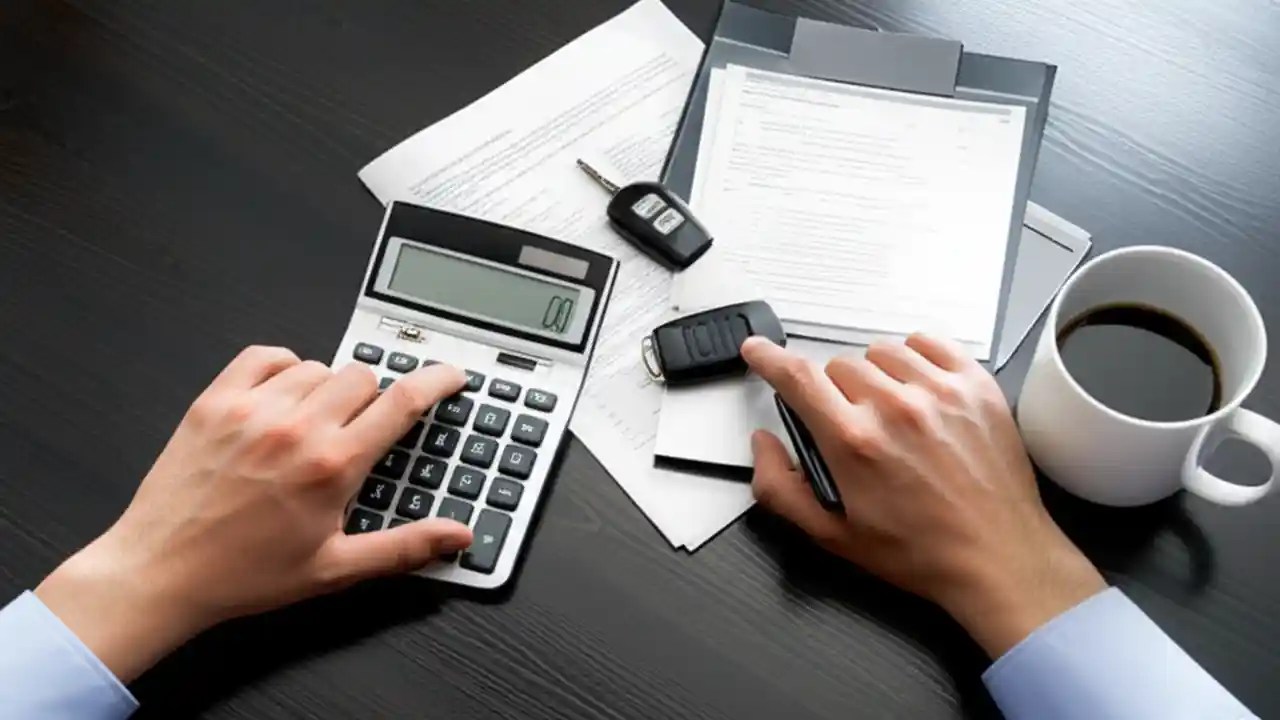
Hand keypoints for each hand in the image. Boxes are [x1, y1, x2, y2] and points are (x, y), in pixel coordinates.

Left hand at [36, 346, 473, 681]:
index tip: (450, 376)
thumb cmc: (243, 574)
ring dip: (327, 387)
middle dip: (374, 399)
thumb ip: (404, 546)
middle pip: (363, 377)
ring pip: (317, 366)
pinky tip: (281, 396)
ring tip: (314, 426)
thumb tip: (456, 535)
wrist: (162, 573)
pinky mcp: (214, 402)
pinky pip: (263, 356)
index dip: (436, 381)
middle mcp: (296, 428)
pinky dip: (281, 366)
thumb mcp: (335, 568)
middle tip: (361, 431)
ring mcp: (252, 409)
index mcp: (332, 466)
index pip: (403, 402)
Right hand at [744, 335, 1104, 657]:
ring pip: (881, 351)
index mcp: (854, 442)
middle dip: (834, 393)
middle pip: (838, 366)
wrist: (998, 557)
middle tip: (853, 428)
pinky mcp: (976, 385)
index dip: (768, 357)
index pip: (797, 377)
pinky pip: (929, 343)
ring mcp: (940, 391)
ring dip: (874, 374)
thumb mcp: (832, 536)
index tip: (758, 350)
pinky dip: (915, 357)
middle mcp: (895, 408)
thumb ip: (780, 489)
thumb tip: (764, 444)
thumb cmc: (921, 551)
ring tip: (889, 412)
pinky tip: (917, 388)